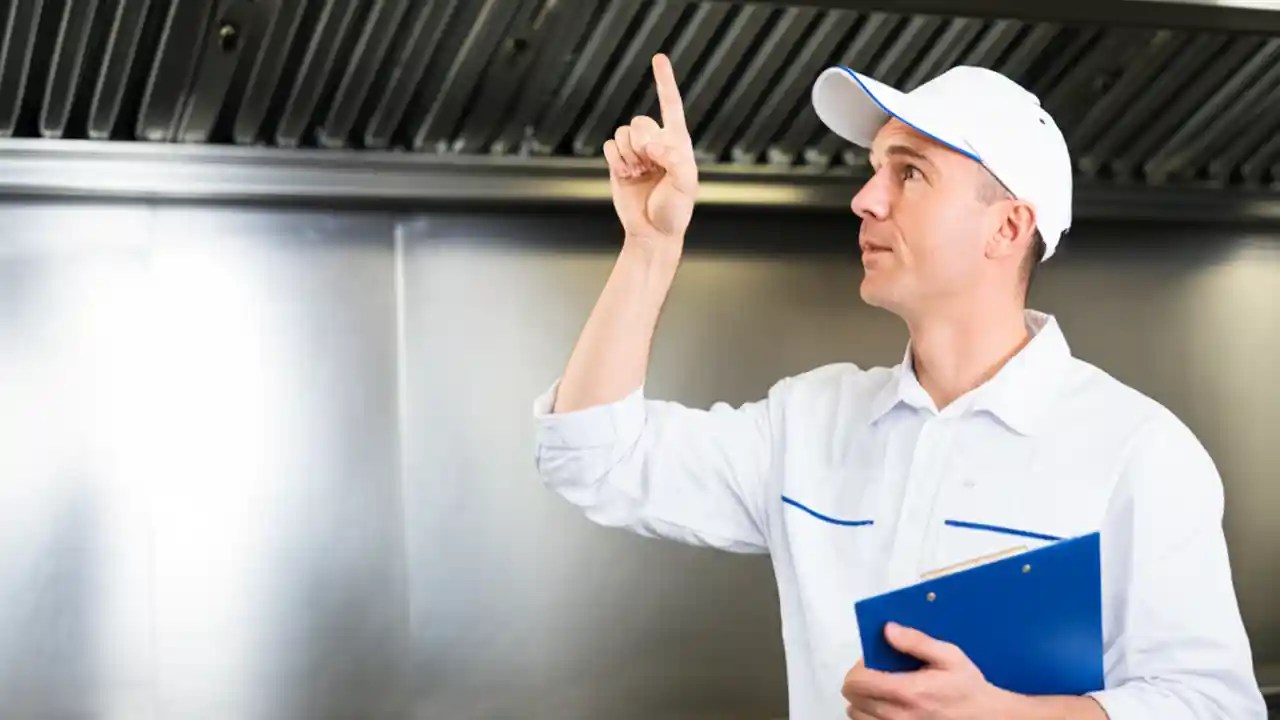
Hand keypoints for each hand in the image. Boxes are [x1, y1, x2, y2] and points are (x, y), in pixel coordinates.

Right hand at [603, 53, 698, 250]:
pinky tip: (627, 176)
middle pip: (640, 121)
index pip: (671, 105)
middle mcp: (656, 142)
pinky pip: (610, 146)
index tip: (658, 58)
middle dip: (642, 143)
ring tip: (640, 175)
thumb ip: (675, 160)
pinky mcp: (618, 162)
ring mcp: (636, 152)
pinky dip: (616, 161)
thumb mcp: (686, 186)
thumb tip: (654, 146)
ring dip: (629, 155)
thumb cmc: (675, 211)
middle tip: (650, 166)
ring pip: (623, 133)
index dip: (665, 81)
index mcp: (677, 142)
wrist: (652, 233)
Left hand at [842, 623, 1016, 718]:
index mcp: (908, 692)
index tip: (874, 661)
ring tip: (884, 690)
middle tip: (880, 673)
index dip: (859, 667)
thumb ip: (916, 642)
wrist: (987, 718)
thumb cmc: (967, 687)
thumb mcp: (949, 656)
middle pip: (852, 697)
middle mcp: (897, 716)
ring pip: (856, 714)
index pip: (858, 681)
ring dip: (863, 699)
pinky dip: (870, 715)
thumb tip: (887, 630)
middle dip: (860, 680)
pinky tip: (888, 706)